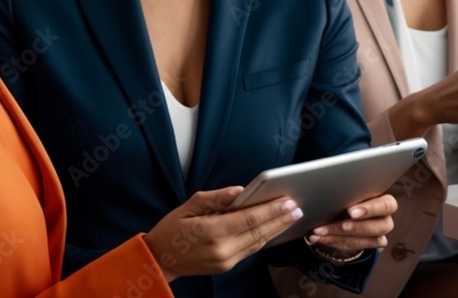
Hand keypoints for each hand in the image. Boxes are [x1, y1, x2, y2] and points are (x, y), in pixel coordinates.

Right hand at [143, 187, 302, 282]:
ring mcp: (226, 261)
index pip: (250, 219)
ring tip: (292, 216)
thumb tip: (240, 191)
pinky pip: (250, 249)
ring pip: (257, 243)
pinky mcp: (227, 266)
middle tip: (298, 207)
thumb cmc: (172, 229)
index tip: (288, 201)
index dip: (271, 210)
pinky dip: (264, 238)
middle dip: (280, 219)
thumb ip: (217, 197)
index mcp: (212, 232)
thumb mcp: (190, 205)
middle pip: (259, 232)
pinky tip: (274, 228)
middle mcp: (222, 249)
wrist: (160, 259)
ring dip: (276, 229)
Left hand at [304, 194, 396, 254]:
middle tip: (337, 225)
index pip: (386, 205)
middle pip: (379, 227)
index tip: (350, 211)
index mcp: (385, 200)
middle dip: (354, 227)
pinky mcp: (370, 243)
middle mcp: (386, 218)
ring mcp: (379, 233)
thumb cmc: (351, 194)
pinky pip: (355, 246)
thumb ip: (347, 191)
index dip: (370, 209)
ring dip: (340, 236)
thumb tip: (328, 191)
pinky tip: (321, 238)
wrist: (347, 208)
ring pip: (369, 240)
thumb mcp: (351, 190)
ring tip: (320, 232)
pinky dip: (335, 242)